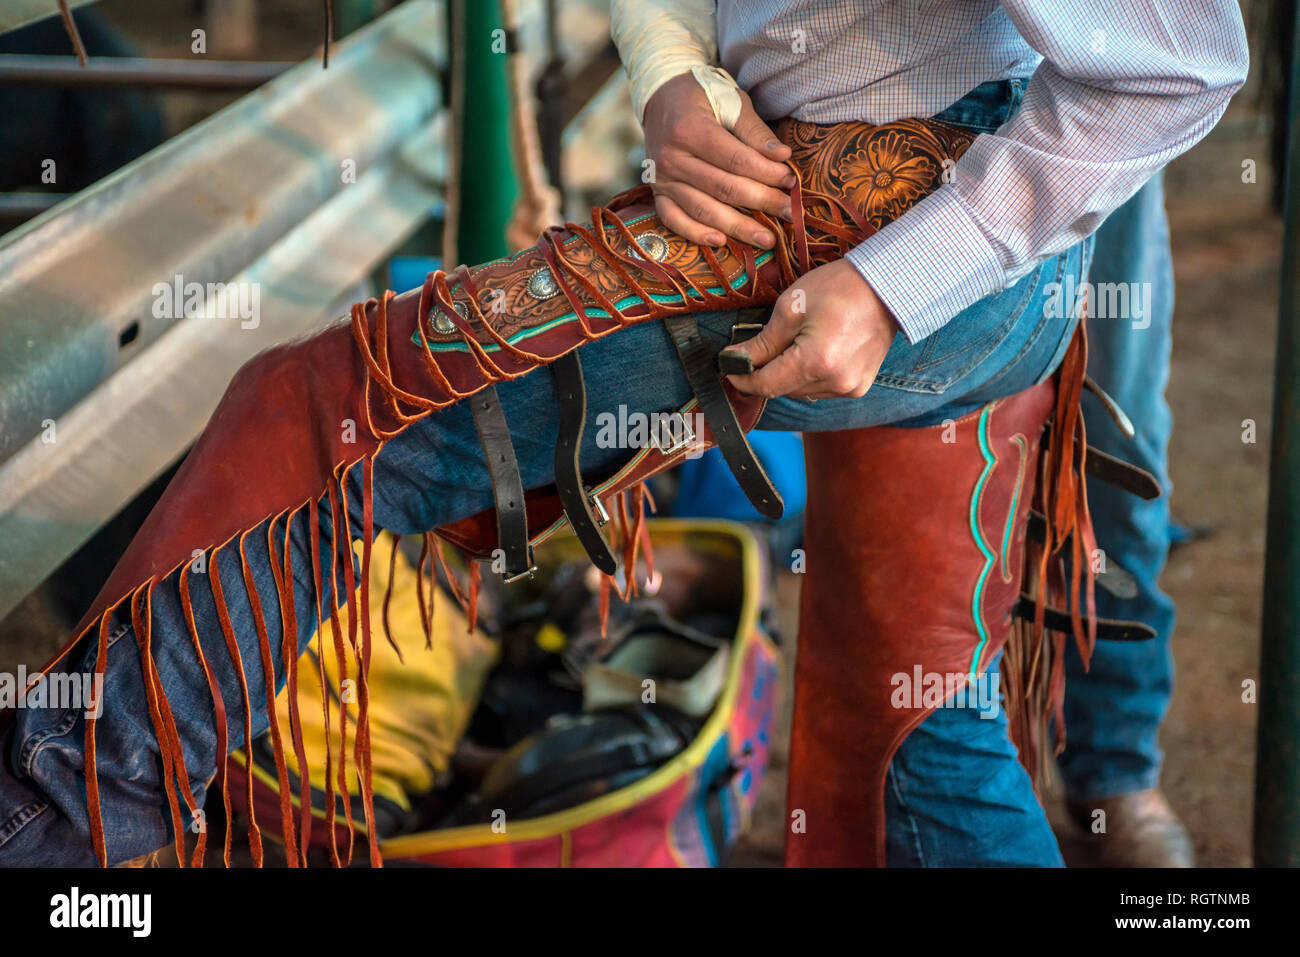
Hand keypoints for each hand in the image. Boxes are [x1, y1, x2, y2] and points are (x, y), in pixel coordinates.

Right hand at [642, 72, 795, 249]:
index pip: (735, 159)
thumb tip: (783, 157)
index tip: (790, 181)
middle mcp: (671, 157)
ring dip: (737, 227)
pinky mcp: (657, 193)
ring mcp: (661, 179)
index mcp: (690, 129)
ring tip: (766, 239)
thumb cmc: (702, 97)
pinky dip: (695, 234)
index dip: (766, 173)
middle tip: (789, 212)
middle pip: (723, 188)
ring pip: (703, 210)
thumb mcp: (731, 101)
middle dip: (761, 201)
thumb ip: (755, 131)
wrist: (660, 98)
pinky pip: (674, 220)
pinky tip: (721, 241)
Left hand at [721, 260, 898, 398]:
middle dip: (765, 372)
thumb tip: (735, 358)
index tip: (728, 366)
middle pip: (782, 390)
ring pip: (800, 391)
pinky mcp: (858, 387)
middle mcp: (834, 383)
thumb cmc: (839, 288)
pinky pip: (821, 388)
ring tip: (793, 342)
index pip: (765, 385)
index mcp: (815, 362)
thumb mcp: (792, 308)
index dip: (742, 378)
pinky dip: (809, 375)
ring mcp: (850, 388)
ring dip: (788, 374)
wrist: (888, 286)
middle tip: (756, 348)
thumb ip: (762, 342)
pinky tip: (813, 350)